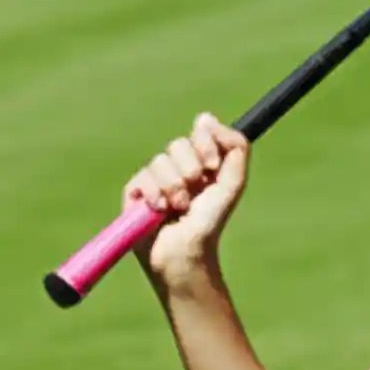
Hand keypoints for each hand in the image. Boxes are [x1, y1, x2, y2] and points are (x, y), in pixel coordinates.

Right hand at [123, 112, 250, 284]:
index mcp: (202, 161)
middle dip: (191, 170)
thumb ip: (235, 149)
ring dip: (175, 187)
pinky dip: (155, 195)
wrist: (186, 252)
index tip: (212, 165)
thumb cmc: (210, 222)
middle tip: (196, 193)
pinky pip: (142, 177)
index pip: (200, 131)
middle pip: (178, 144)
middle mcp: (178, 166)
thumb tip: (206, 117)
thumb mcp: (231, 184)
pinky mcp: (134, 191)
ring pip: (160, 161)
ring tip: (179, 208)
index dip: (205, 143)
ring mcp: (154, 178)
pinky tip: (160, 211)